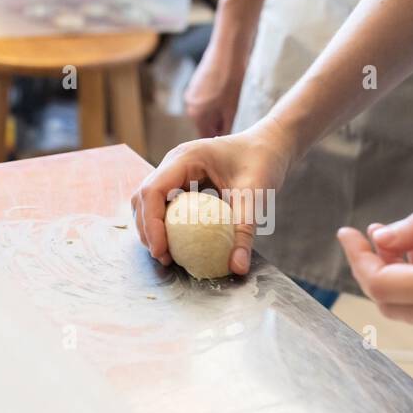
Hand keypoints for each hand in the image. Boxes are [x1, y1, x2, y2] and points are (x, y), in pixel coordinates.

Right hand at [132, 117, 295, 274]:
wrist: (270, 145)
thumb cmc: (263, 162)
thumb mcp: (256, 196)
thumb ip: (244, 231)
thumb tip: (237, 268)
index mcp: (186, 158)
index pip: (153, 191)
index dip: (151, 224)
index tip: (162, 251)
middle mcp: (174, 162)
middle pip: (142, 197)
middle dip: (147, 230)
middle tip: (164, 258)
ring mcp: (175, 171)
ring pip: (147, 201)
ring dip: (151, 228)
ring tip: (167, 255)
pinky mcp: (182, 181)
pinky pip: (163, 203)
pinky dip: (164, 224)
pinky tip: (178, 244)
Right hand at [184, 43, 245, 137]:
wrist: (227, 51)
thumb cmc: (231, 80)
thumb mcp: (232, 109)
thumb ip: (225, 126)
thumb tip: (223, 137)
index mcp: (196, 115)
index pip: (205, 135)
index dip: (218, 136)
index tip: (230, 137)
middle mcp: (189, 106)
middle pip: (204, 123)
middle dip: (217, 124)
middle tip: (233, 120)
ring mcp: (191, 93)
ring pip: (204, 111)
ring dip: (216, 112)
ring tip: (231, 105)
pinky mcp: (195, 83)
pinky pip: (204, 99)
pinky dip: (213, 100)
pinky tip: (226, 93)